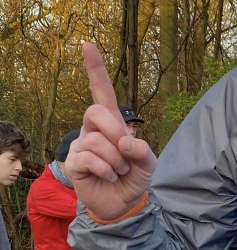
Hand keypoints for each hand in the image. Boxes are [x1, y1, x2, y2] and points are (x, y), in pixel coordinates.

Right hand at [65, 43, 156, 220]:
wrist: (124, 204)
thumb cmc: (134, 177)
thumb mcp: (148, 162)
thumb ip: (143, 149)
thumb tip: (124, 143)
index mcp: (112, 122)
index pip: (102, 91)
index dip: (95, 69)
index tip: (87, 45)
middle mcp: (92, 129)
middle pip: (95, 111)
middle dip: (116, 130)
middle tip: (126, 151)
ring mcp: (81, 145)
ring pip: (96, 141)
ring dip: (116, 160)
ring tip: (119, 170)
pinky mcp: (74, 163)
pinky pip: (89, 158)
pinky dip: (107, 169)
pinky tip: (109, 176)